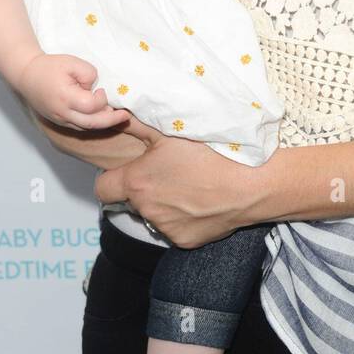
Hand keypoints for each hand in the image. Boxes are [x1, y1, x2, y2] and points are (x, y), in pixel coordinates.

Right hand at [18, 53, 131, 130]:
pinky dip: (92, 124)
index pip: (91, 106)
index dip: (101, 99)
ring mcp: (59, 120)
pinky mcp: (58, 121)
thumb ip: (88, 74)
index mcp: (65, 98)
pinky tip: (101, 117)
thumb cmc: (49, 67)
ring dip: (102, 124)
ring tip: (116, 117)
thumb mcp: (72, 62)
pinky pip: (78, 127)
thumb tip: (96, 88)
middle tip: (125, 116)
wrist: (26, 75)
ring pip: (86, 128)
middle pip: (92, 124)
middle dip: (112, 120)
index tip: (101, 90)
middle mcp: (62, 113)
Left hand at [94, 124, 286, 248]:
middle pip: (133, 200)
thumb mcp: (171, 129)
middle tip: (169, 172)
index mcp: (137, 182)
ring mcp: (166, 228)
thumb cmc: (211, 152)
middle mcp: (146, 209)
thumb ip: (138, 123)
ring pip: (156, 215)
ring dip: (166, 203)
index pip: (102, 188)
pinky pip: (177, 229)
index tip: (129, 170)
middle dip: (145, 188)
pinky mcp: (186, 241)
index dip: (112, 178)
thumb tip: (113, 112)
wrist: (251, 184)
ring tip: (192, 185)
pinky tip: (203, 202)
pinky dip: (185, 218)